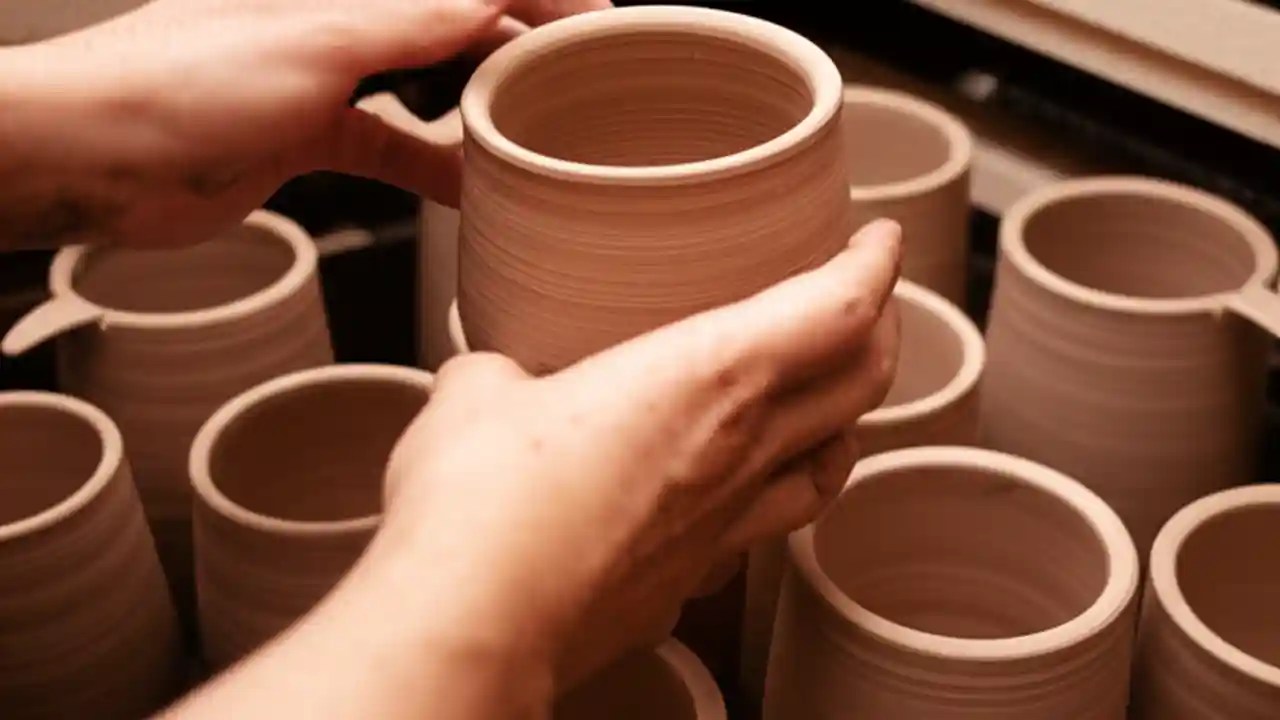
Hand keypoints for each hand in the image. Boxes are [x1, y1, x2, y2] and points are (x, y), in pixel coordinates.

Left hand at [0, 0, 608, 247]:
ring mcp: (327, 79)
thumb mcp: (317, 45)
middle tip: (581, 76)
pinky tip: (473, 188)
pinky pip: (393, 146)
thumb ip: (412, 23)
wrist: (94, 156)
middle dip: (518, 43)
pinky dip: (435, 165)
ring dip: (482, 105)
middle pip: (452, 23)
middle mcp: (342, 21)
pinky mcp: (311, 136)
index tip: (598, 17)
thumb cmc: (182, 84)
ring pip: (429, 83)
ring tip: (539, 129)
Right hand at [377, 219, 902, 688]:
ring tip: (832, 405)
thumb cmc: (487, 502)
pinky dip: (771, 502)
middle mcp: (741, 450)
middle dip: (880, 333)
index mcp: (711, 376)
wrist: (479, 625)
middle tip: (867, 306)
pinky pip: (759, 533)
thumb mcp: (476, 396)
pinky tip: (740, 500)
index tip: (878, 240)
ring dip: (846, 424)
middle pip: (861, 384)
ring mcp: (726, 526)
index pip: (839, 307)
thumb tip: (487, 379)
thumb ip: (494, 374)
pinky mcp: (691, 582)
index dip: (874, 263)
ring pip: (828, 467)